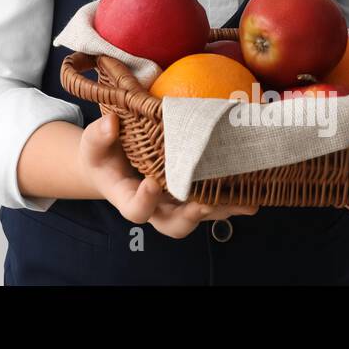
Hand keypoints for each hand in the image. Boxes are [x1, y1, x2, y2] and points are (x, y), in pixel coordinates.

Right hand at [77, 112, 257, 238]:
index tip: (153, 183)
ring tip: (247, 201)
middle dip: (192, 217)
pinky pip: (215, 199)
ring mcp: (177, 203)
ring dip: (224, 209)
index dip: (146, 201)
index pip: (136, 211)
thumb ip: (99, 135)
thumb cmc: (103, 153)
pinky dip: (234, 194)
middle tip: (204, 205)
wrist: (114, 163)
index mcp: (128, 199)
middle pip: (174, 226)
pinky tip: (255, 183)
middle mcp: (156, 208)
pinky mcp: (194, 193)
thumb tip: (111, 123)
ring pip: (202, 215)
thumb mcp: (94, 143)